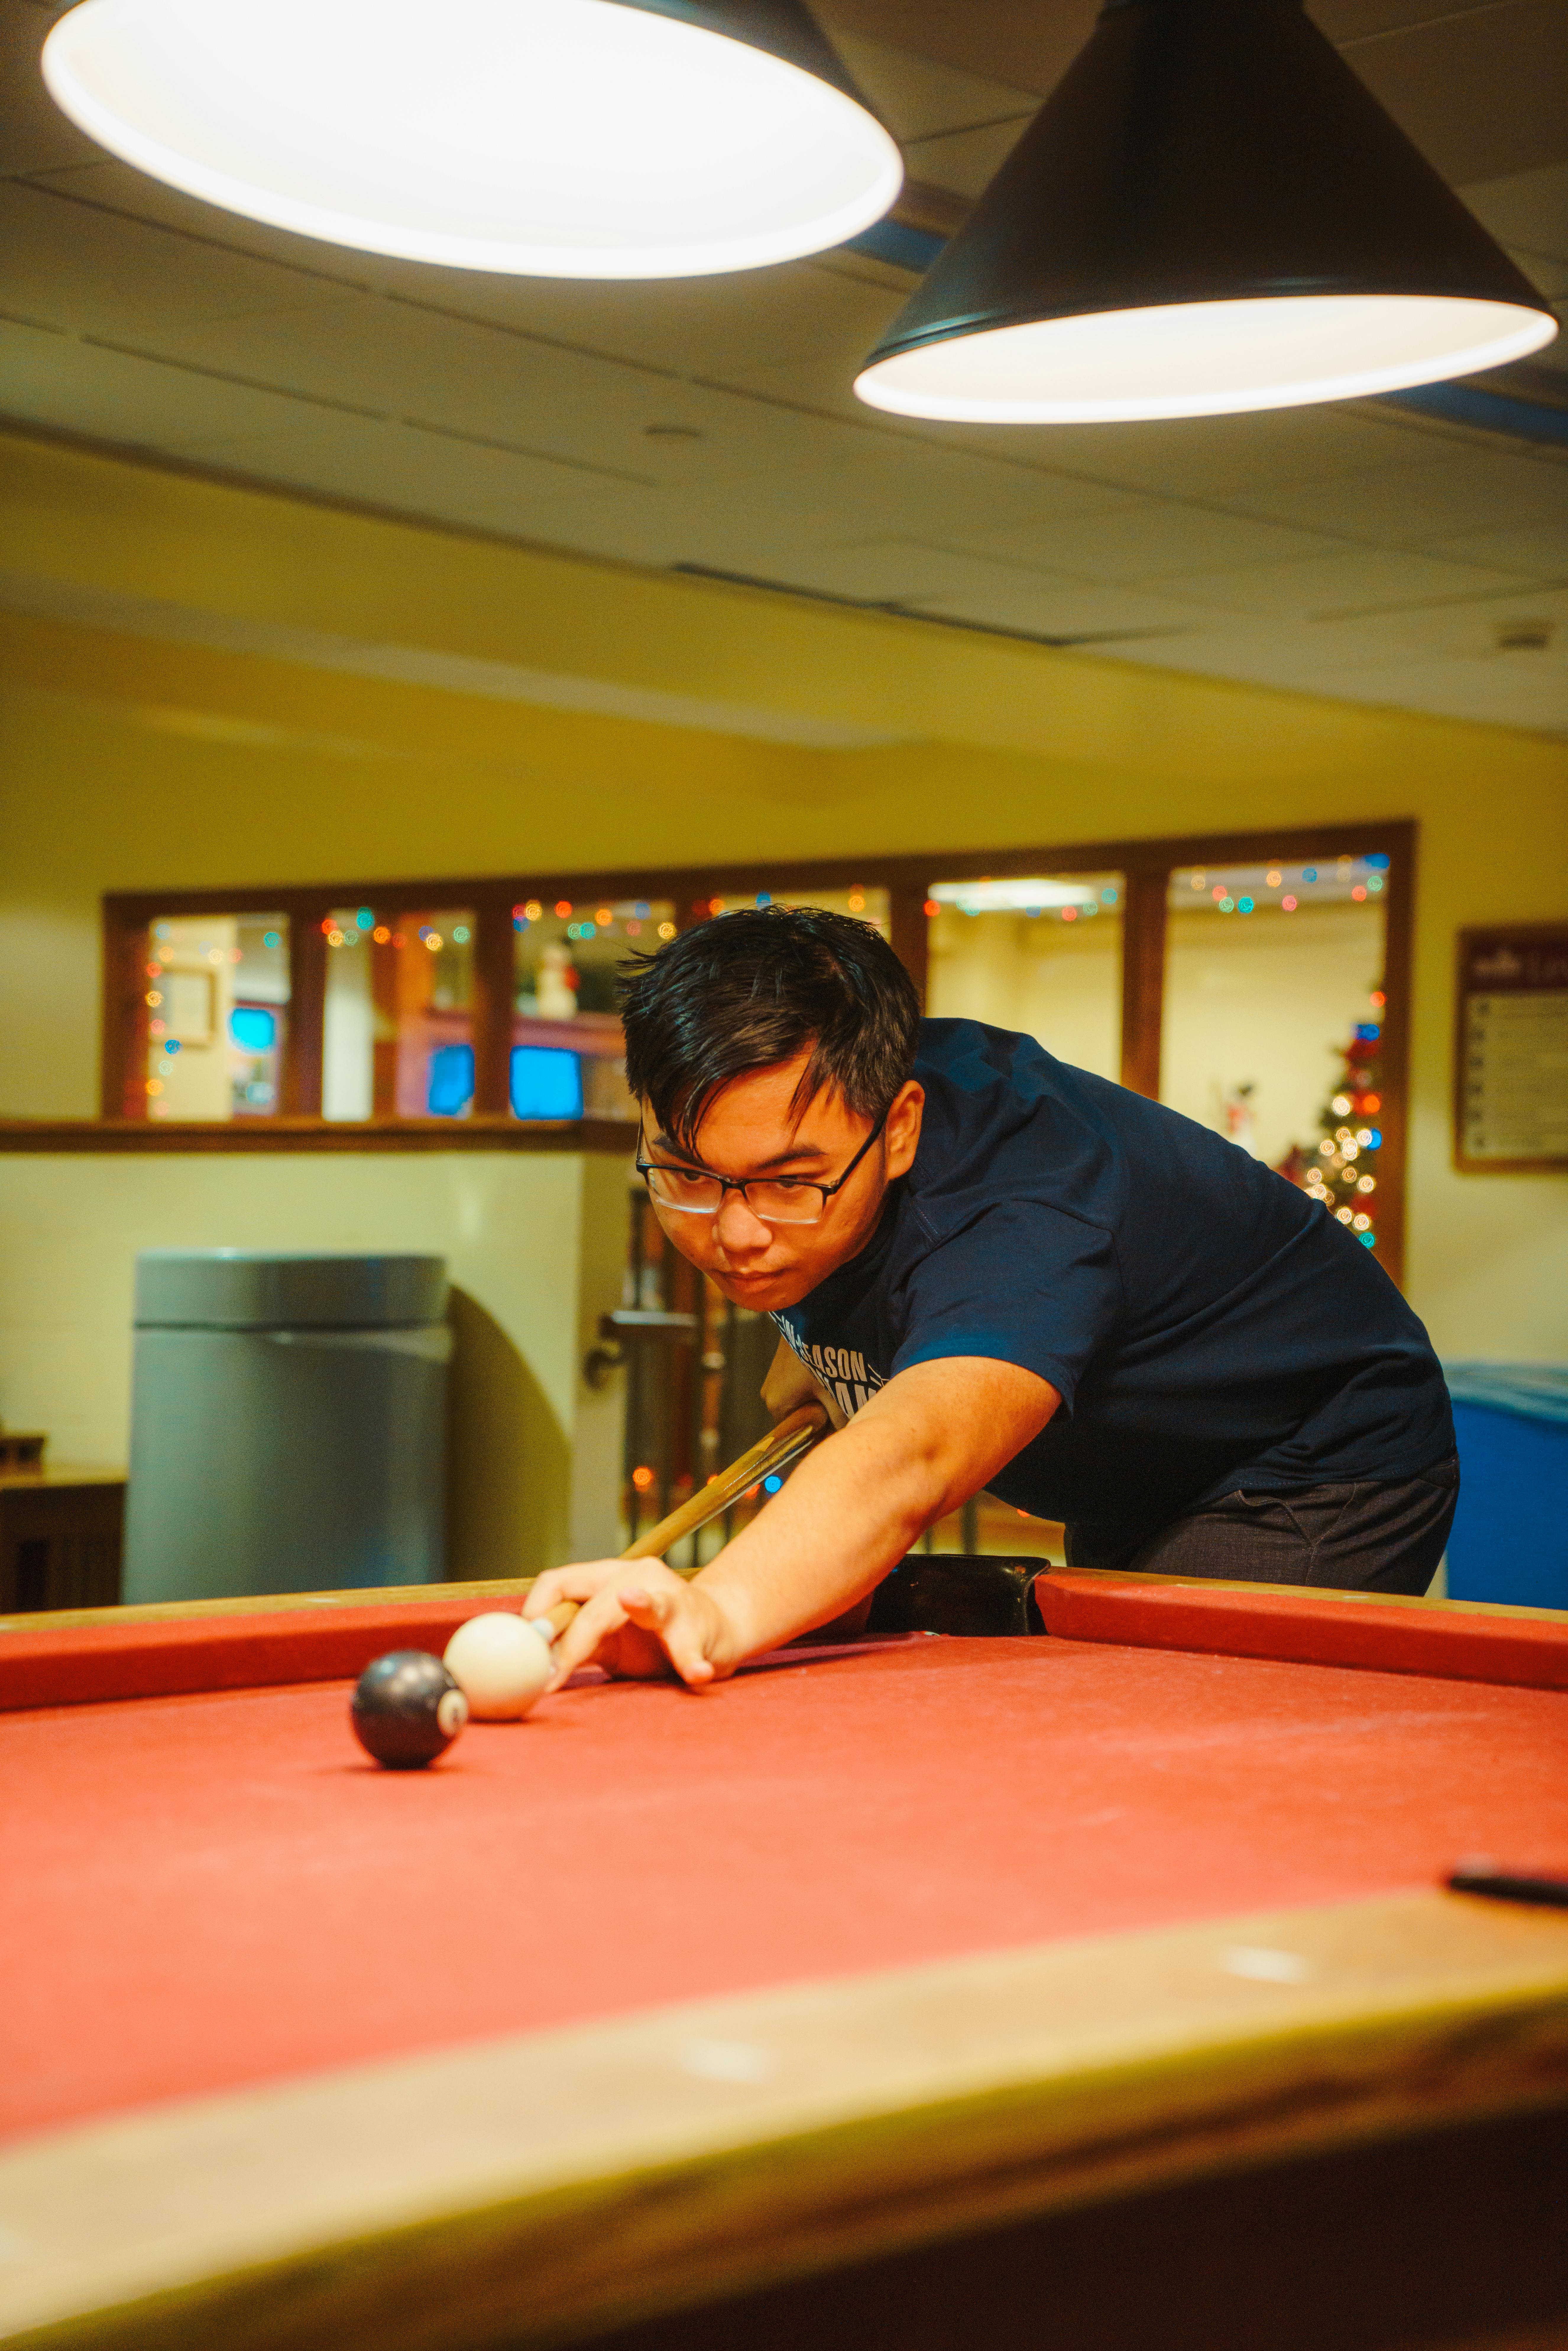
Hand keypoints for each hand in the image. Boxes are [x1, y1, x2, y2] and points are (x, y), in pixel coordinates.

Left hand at [523, 1557, 736, 1689]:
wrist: (717, 1629)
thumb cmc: (654, 1635)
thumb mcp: (607, 1637)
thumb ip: (574, 1641)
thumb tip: (530, 1659)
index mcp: (607, 1577)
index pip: (559, 1582)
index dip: (536, 1614)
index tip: (523, 1650)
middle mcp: (639, 1576)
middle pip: (594, 1604)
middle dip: (569, 1642)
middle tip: (550, 1678)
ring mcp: (673, 1599)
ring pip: (651, 1604)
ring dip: (641, 1605)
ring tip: (632, 1602)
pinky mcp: (699, 1629)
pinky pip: (692, 1646)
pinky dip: (691, 1659)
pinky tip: (696, 1672)